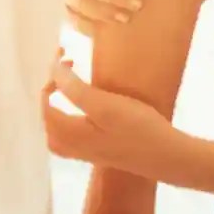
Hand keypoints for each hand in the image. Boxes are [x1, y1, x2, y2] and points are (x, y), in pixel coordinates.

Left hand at [43, 62, 183, 179]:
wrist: (167, 156)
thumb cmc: (138, 128)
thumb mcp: (106, 106)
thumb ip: (76, 90)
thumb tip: (54, 72)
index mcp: (72, 134)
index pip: (46, 105)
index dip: (51, 78)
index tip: (67, 57)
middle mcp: (75, 146)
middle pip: (48, 122)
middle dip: (51, 93)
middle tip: (68, 69)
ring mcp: (88, 153)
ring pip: (57, 134)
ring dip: (56, 111)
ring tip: (68, 91)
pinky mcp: (102, 153)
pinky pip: (72, 141)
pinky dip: (68, 124)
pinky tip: (83, 114)